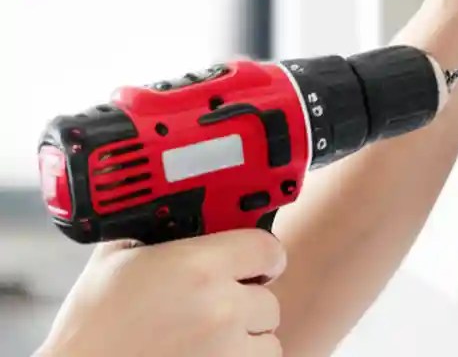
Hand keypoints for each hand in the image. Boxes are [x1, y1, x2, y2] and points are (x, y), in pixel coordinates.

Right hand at [38, 231, 285, 356]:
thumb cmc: (91, 329)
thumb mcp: (114, 261)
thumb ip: (155, 232)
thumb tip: (176, 213)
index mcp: (199, 267)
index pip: (267, 248)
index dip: (261, 256)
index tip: (254, 264)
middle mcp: (221, 307)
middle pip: (268, 299)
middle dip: (246, 304)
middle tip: (214, 310)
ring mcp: (227, 348)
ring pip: (267, 338)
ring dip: (247, 339)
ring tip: (208, 339)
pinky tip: (208, 356)